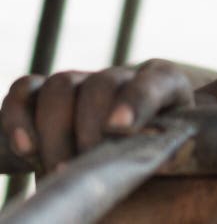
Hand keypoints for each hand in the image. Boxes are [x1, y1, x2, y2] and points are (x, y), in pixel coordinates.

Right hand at [0, 59, 193, 172]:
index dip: (136, 100)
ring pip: (60, 88)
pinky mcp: (43, 91)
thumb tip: (159, 162)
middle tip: (83, 168)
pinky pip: (25, 90)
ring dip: (55, 134)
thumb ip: (162, 152)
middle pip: (99, 86)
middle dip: (88, 131)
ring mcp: (82, 80)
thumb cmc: (151, 152)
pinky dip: (19, 119)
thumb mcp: (166, 152)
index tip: (119, 127)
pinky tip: (27, 150)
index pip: (155, 82)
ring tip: (58, 171)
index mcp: (164, 85)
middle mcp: (122, 76)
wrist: (123, 145)